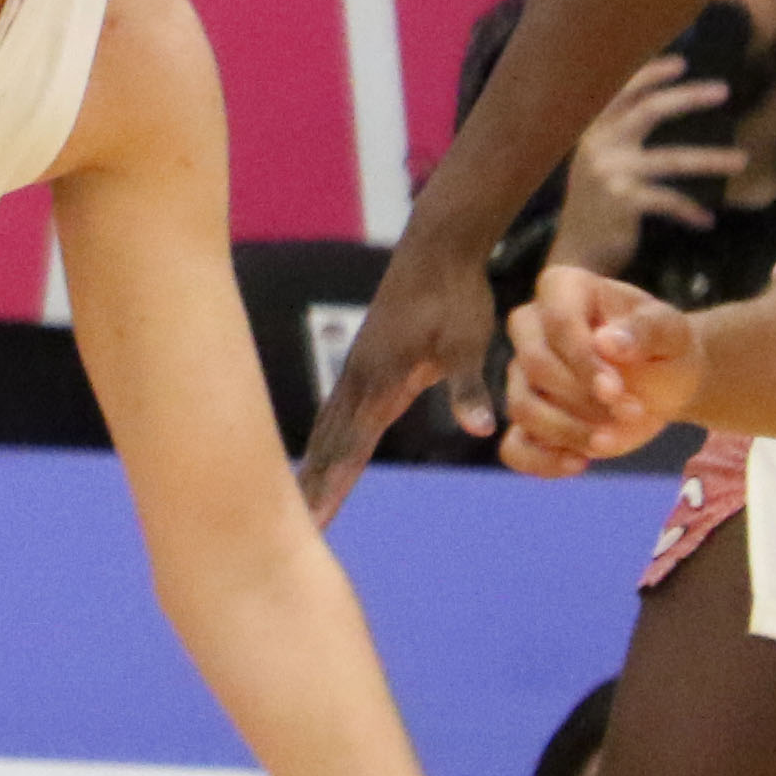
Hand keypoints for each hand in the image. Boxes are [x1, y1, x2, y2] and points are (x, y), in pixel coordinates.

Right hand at [299, 230, 502, 524]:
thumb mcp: (467, 342)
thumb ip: (468, 387)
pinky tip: (325, 454)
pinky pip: (339, 413)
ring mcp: (359, 370)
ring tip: (298, 502)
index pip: (351, 446)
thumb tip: (481, 429)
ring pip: (328, 429)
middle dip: (312, 487)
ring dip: (313, 466)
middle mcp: (360, 380)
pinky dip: (326, 442)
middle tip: (294, 529)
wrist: (438, 246)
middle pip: (329, 445)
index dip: (333, 485)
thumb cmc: (456, 294)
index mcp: (380, 381)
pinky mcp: (367, 361)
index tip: (314, 521)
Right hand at [500, 268, 701, 477]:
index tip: (618, 390)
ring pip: (522, 407)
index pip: (557, 324)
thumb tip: (606, 342)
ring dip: (567, 432)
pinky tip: (579, 464)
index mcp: (563, 288)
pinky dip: (541, 462)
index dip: (583, 363)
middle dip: (582, 399)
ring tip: (611, 441)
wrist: (666, 378)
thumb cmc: (666, 345)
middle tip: (631, 413)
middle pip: (534, 366)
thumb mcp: (670, 331)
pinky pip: (513, 446)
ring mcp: (522, 373)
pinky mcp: (530, 415)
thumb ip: (645, 330)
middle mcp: (532, 327)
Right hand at [552, 57, 740, 276]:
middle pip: (650, 110)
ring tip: (742, 160)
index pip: (623, 92)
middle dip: (689, 97)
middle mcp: (599, 146)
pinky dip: (690, 212)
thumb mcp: (599, 165)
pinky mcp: (624, 202)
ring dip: (710, 159)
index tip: (682, 64)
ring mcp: (611, 173)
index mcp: (594, 132)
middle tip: (724, 90)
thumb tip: (664, 110)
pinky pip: (669, 201)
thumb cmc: (595, 208)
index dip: (650, 75)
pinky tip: (706, 221)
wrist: (574, 255)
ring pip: (672, 159)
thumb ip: (618, 138)